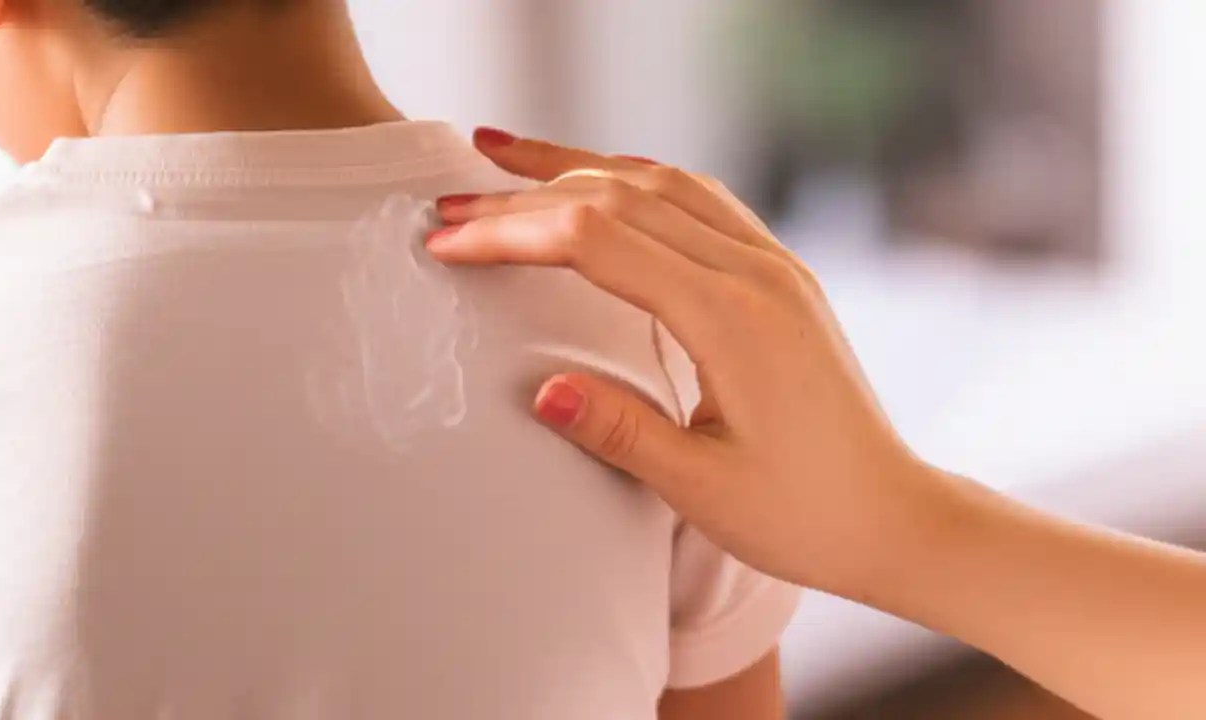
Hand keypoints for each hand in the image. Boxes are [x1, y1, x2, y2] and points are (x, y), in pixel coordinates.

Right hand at [426, 128, 940, 593]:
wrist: (895, 516)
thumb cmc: (806, 514)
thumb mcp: (701, 489)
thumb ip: (618, 432)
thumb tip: (541, 389)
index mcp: (731, 317)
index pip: (596, 240)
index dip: (513, 232)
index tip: (449, 239)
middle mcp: (756, 273)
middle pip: (621, 195)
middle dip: (527, 190)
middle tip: (453, 196)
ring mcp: (775, 267)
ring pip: (663, 182)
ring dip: (581, 164)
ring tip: (509, 157)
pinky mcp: (782, 277)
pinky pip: (701, 202)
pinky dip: (637, 182)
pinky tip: (605, 185)